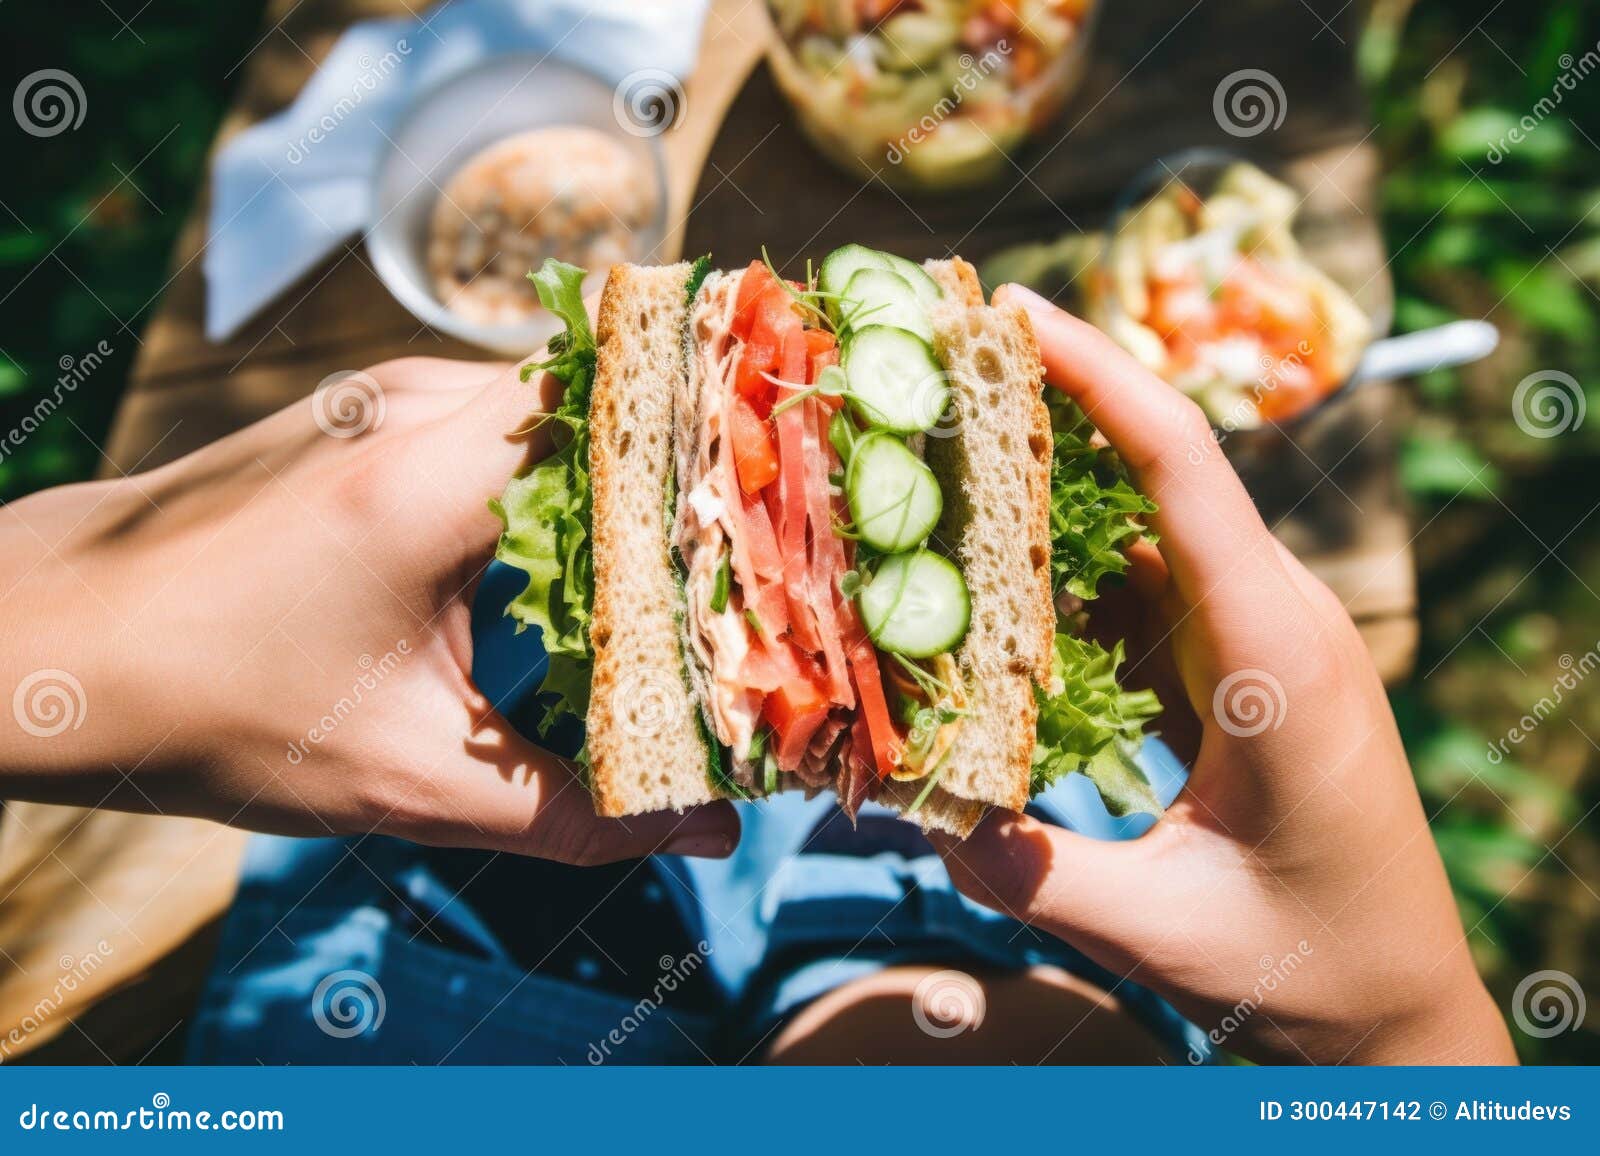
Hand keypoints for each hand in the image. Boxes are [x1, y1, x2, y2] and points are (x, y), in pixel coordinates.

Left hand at [0, 354, 738, 863]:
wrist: (39, 643)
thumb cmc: (208, 708)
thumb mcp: (404, 779)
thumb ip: (571, 810)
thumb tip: (706, 831)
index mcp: (438, 475)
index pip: (638, 405)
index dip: (731, 443)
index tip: (805, 502)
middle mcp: (417, 402)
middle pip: (612, 400)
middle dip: (692, 472)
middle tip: (764, 552)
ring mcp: (380, 394)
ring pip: (554, 404)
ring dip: (619, 473)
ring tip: (686, 558)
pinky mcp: (357, 411)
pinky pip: (495, 418)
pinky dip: (554, 474)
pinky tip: (573, 552)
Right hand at [932, 284, 1515, 1065]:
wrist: (1397, 1001)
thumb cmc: (1307, 965)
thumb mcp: (1166, 934)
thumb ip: (1037, 878)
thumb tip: (924, 817)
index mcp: (1274, 651)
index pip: (1184, 468)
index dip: (1098, 374)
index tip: (1011, 309)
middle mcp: (1274, 615)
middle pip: (1152, 472)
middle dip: (1042, 412)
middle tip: (926, 371)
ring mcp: (1257, 634)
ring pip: (1136, 532)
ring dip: (1041, 502)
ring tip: (928, 473)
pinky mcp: (1235, 665)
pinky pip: (1139, 594)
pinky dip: (1062, 583)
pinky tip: (985, 591)